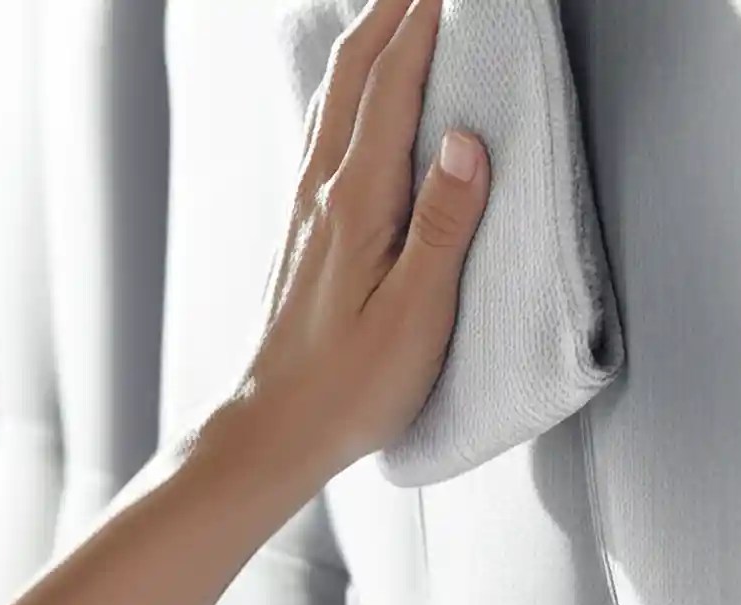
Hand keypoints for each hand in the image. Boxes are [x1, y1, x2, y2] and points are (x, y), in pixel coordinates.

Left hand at [236, 0, 490, 476]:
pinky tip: (356, 89)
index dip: (422, 23)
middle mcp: (323, 188)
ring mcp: (307, 204)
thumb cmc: (350, 385)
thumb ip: (443, 224)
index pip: (392, 86)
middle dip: (392, 10)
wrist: (273, 428)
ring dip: (367, 39)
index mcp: (355, 202)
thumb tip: (468, 139)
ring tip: (396, 7)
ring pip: (334, 95)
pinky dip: (350, 84)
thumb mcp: (414, 314)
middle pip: (354, 72)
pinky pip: (325, 127)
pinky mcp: (305, 225)